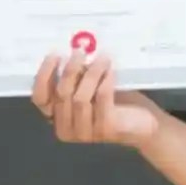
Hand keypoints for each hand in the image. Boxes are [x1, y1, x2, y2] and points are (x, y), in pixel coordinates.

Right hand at [31, 50, 160, 147]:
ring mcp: (86, 133)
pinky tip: (111, 70)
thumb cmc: (116, 103)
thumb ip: (78, 78)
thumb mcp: (91, 89)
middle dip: (70, 70)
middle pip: (60, 95)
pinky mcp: (106, 130)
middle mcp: (67, 129)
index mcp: (57, 119)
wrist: (145, 124)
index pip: (40, 99)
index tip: (55, 55)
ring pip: (79, 98)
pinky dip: (105, 81)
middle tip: (80, 51)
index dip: (44, 76)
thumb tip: (72, 53)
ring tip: (102, 58)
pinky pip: (101, 99)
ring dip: (90, 73)